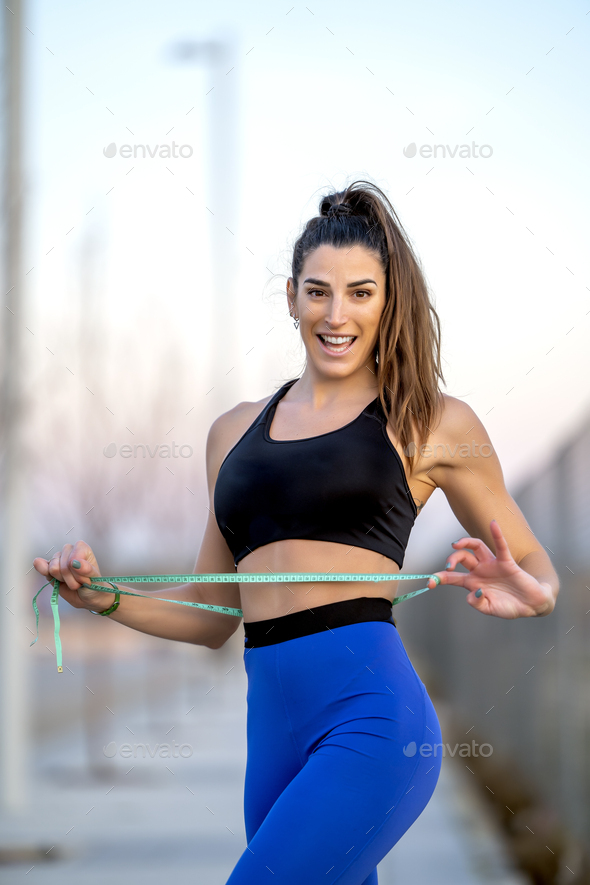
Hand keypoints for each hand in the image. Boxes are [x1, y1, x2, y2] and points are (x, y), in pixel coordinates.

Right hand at [33, 540, 115, 611]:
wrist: (87, 597)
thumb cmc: (94, 586)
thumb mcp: (95, 580)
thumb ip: (87, 570)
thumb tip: (75, 562)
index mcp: (82, 548)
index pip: (73, 558)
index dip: (78, 572)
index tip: (85, 579)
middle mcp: (69, 550)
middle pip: (62, 564)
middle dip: (70, 578)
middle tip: (78, 582)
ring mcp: (58, 559)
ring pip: (53, 568)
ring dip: (62, 579)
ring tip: (70, 582)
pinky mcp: (49, 568)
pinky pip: (41, 566)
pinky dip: (43, 571)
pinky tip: (49, 574)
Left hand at [427, 519, 553, 618]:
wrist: (531, 605)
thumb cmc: (510, 606)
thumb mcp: (490, 609)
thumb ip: (478, 603)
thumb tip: (471, 593)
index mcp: (473, 582)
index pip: (452, 577)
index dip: (439, 578)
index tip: (430, 582)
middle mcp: (480, 570)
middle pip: (462, 558)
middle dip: (451, 560)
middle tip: (448, 567)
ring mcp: (493, 564)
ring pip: (477, 547)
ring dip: (466, 543)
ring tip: (456, 545)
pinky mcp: (507, 561)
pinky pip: (501, 545)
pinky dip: (497, 534)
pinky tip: (493, 523)